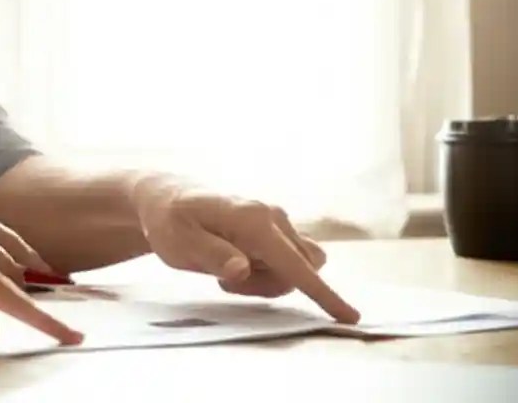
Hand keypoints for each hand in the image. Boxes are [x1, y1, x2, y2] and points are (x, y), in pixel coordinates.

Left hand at [134, 181, 360, 323]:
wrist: (166, 198)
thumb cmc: (170, 222)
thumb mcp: (179, 244)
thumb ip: (212, 255)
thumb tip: (243, 269)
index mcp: (254, 220)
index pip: (296, 264)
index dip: (323, 294)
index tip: (350, 317)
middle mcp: (275, 217)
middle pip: (300, 271)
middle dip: (267, 286)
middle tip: (223, 281)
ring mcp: (278, 221)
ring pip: (295, 268)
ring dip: (265, 280)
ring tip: (225, 269)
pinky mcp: (276, 229)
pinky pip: (288, 261)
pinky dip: (266, 271)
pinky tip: (236, 261)